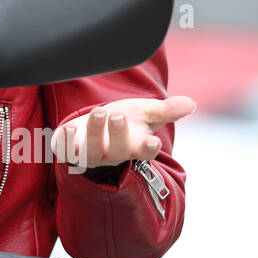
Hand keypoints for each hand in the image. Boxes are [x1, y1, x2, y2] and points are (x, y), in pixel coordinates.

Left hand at [50, 95, 195, 171]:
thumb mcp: (145, 114)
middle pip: (118, 151)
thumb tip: (191, 103)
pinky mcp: (69, 150)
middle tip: (117, 115)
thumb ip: (167, 110)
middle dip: (118, 135)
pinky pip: (67, 150)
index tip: (152, 141)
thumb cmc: (124, 124)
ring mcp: (90, 154)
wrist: (93, 130)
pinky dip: (67, 141)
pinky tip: (70, 128)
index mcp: (134, 146)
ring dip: (96, 133)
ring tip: (98, 112)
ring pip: (93, 151)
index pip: (144, 152)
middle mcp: (113, 154)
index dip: (148, 149)